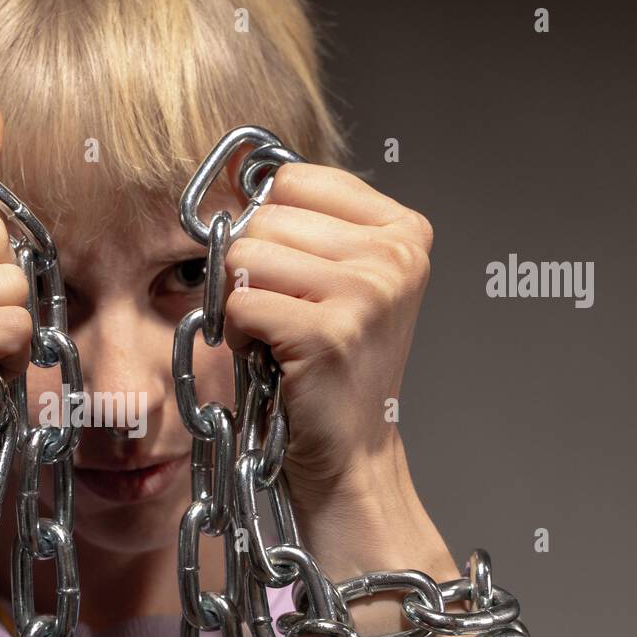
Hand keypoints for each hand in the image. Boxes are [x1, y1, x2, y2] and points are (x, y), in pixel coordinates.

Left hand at [222, 162, 468, 636]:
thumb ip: (301, 226)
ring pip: (245, 257)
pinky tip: (275, 361)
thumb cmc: (327, 372)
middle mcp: (394, 254)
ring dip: (244, 305)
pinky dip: (241, 336)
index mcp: (403, 230)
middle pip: (263, 218)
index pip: (292, 179)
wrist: (349, 457)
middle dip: (252, 272)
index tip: (283, 270)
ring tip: (280, 340)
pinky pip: (241, 304)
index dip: (266, 225)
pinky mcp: (331, 333)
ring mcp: (368, 292)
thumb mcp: (332, 281)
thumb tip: (233, 184)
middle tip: (283, 320)